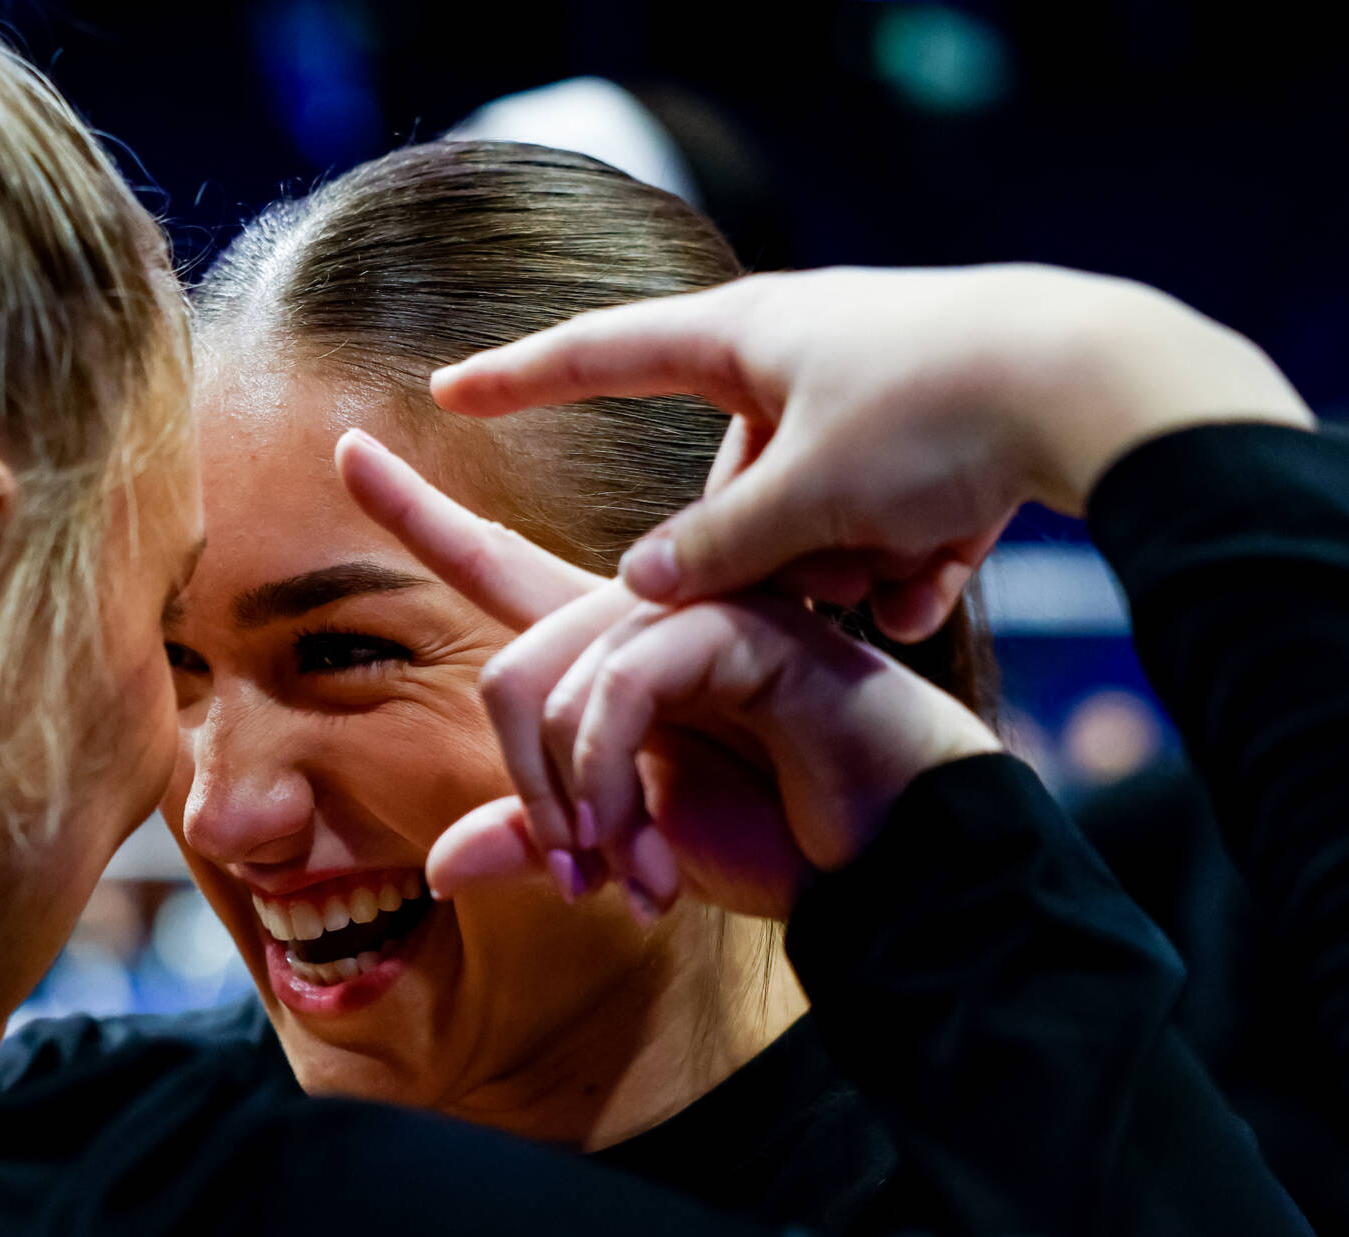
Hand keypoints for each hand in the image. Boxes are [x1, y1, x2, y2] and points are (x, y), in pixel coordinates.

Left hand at [337, 429, 1001, 918]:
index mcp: (608, 649)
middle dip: (528, 793)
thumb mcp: (630, 846)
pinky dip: (613, 783)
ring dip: (575, 804)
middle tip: (584, 879)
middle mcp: (644, 613)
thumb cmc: (777, 837)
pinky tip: (654, 852)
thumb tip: (439, 866)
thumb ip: (542, 837)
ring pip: (553, 681)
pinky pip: (620, 687)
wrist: (889, 861)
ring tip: (630, 877)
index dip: (416, 509)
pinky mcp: (741, 630)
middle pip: (508, 666)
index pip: (492, 560)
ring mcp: (697, 608)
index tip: (344, 448)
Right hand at [429, 265, 1314, 636]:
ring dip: (841, 562)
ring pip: (811, 510)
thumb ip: (714, 553)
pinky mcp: (939, 429)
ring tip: (897, 575)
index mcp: (743, 335)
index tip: (444, 393)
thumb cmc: (939, 419)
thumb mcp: (806, 500)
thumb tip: (641, 585)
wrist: (1108, 389)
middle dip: (764, 549)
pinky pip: (884, 515)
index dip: (514, 380)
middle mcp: (797, 352)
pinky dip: (904, 557)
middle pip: (729, 480)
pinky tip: (941, 578)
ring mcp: (868, 390)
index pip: (596, 351)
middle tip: (808, 584)